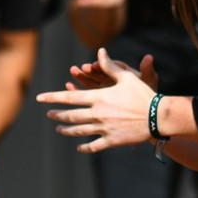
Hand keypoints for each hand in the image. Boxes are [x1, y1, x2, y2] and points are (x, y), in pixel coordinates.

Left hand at [36, 48, 159, 152]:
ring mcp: (103, 129)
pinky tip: (78, 147)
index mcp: (98, 98)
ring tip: (59, 129)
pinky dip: (84, 147)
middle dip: (57, 115)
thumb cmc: (143, 94)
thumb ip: (110, 66)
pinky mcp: (111, 140)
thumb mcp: (126, 77)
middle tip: (49, 115)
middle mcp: (97, 114)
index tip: (39, 99)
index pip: (69, 97)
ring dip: (66, 131)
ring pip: (78, 131)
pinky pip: (93, 146)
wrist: (157, 117)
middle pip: (70, 116)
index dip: (52, 98)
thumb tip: (99, 51)